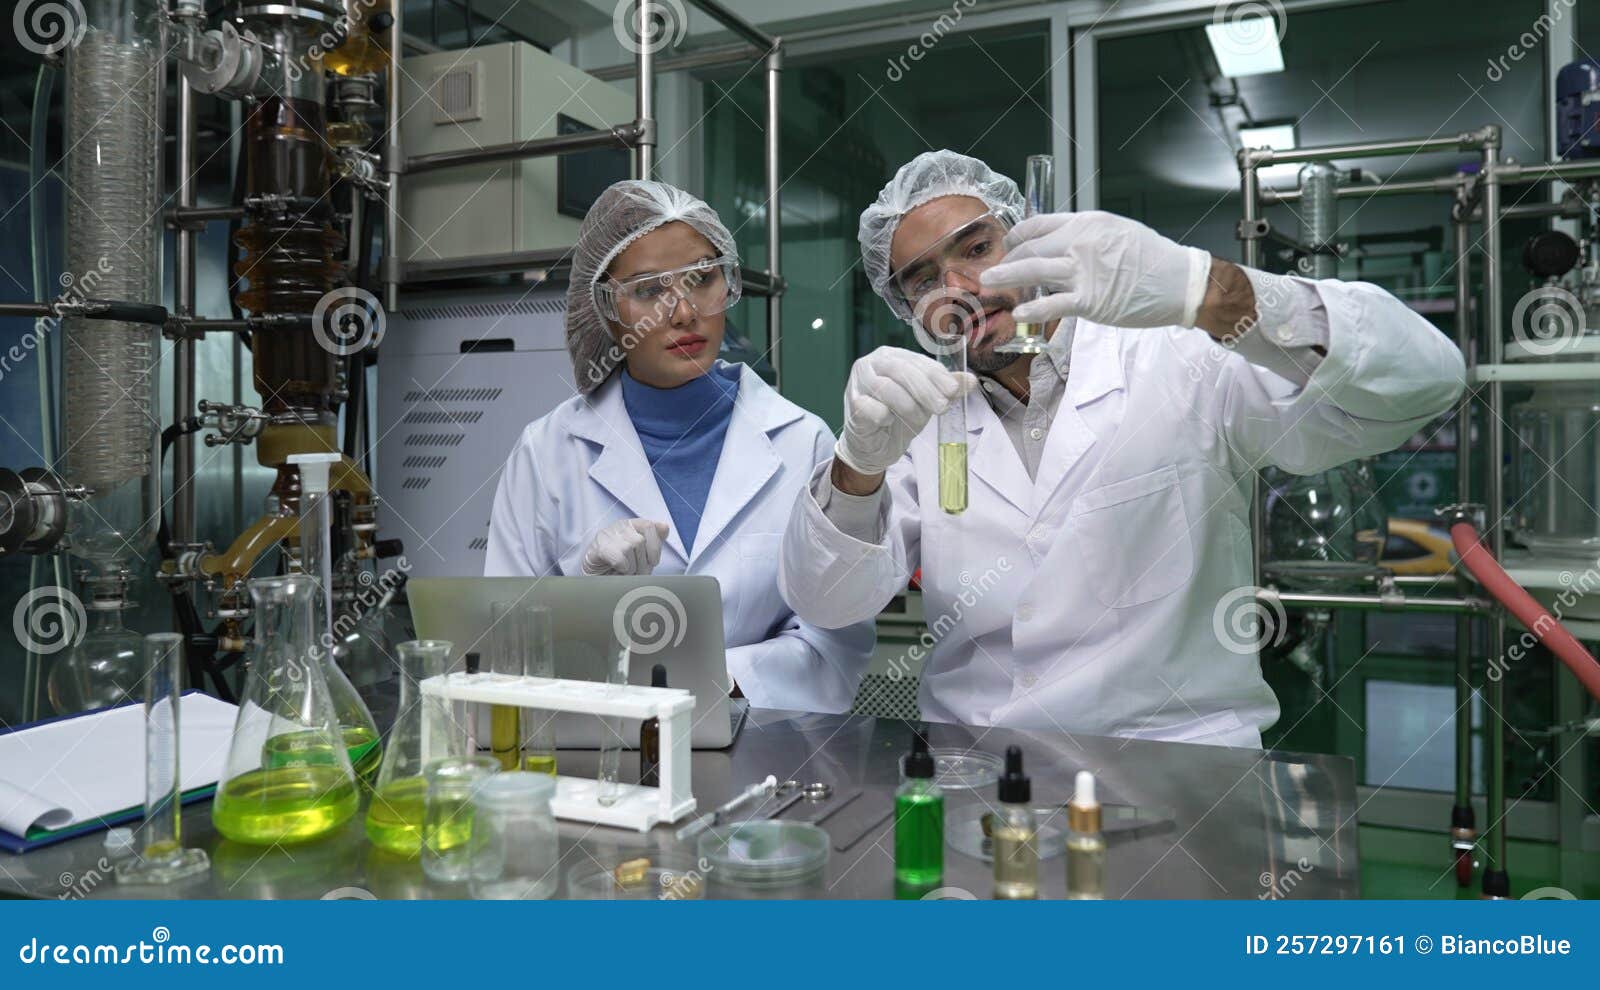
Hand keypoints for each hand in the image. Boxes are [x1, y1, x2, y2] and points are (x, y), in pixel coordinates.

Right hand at [581, 518, 669, 574]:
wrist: (599, 581)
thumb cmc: (623, 567)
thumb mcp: (643, 555)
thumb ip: (655, 540)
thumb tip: (664, 527)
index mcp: (632, 525)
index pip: (649, 526)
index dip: (654, 545)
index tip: (653, 561)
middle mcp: (619, 526)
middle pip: (640, 540)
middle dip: (642, 563)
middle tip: (636, 572)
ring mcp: (606, 535)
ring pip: (629, 547)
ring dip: (632, 567)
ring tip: (627, 572)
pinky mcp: (596, 549)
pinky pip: (618, 556)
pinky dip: (623, 567)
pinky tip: (618, 570)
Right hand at [835, 346, 974, 476]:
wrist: (874, 446)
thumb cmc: (899, 418)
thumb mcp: (927, 402)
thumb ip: (946, 389)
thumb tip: (971, 381)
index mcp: (891, 356)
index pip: (917, 360)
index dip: (937, 375)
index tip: (952, 391)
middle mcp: (872, 364)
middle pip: (901, 370)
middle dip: (926, 390)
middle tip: (942, 407)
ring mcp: (858, 383)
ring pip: (886, 387)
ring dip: (908, 405)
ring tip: (918, 419)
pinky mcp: (852, 405)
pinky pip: (870, 408)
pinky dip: (884, 416)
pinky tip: (888, 422)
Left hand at [980, 211, 1211, 328]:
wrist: (1179, 281)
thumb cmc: (1151, 259)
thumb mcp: (1116, 232)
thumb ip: (1085, 237)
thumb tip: (1059, 245)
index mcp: (1086, 222)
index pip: (1038, 224)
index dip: (1017, 236)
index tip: (1008, 246)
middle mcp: (1080, 241)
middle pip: (1030, 248)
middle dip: (1008, 260)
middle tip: (994, 273)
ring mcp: (1083, 270)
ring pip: (1032, 270)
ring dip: (1006, 278)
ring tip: (988, 285)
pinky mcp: (1089, 299)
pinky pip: (1052, 303)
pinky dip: (1031, 309)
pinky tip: (1018, 314)